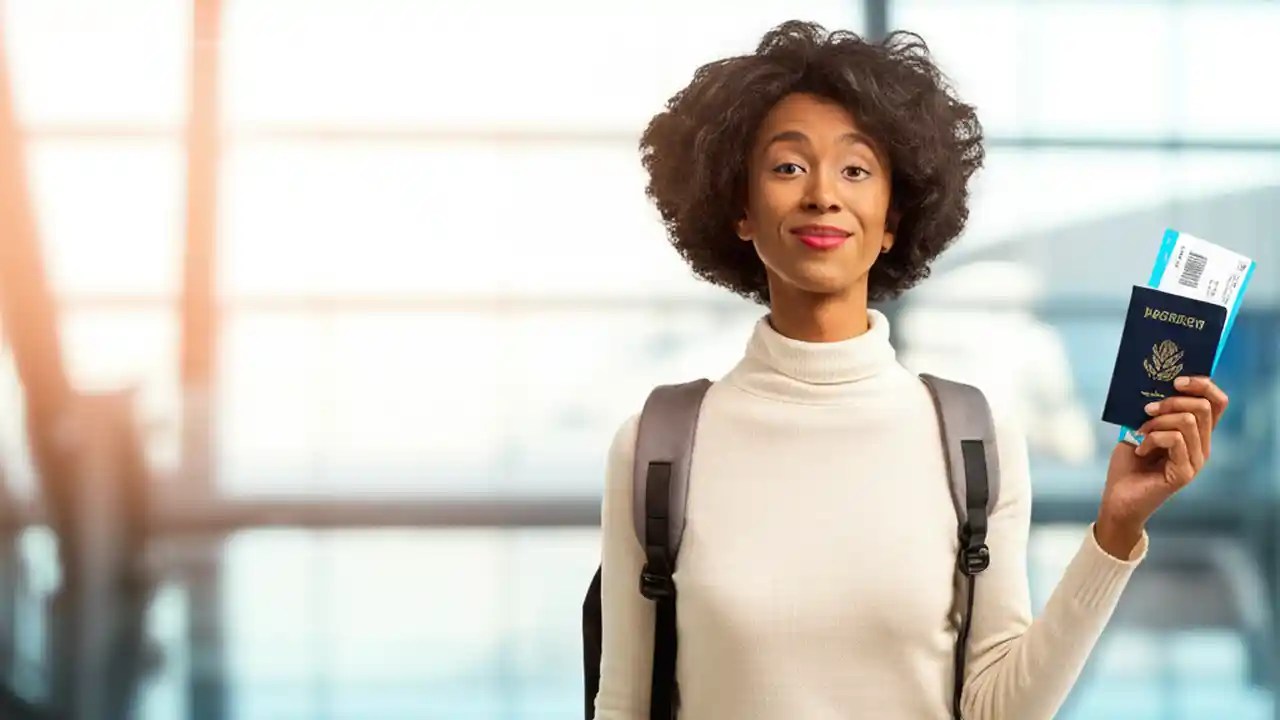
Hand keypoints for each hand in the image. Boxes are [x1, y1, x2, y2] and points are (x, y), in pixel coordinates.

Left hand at [1097, 376, 1229, 556]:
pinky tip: (1139, 449)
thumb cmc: (1128, 465)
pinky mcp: (1184, 473)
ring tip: (1139, 433)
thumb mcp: (1139, 429)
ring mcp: (1195, 461)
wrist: (1117, 498)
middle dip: (1171, 401)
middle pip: (1203, 407)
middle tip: (1146, 410)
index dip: (1203, 386)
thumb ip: (1153, 411)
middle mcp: (1201, 447)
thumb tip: (1156, 384)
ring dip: (1157, 421)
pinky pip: (1174, 439)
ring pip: (1188, 421)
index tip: (1176, 380)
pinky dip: (1151, 438)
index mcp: (1195, 435)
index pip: (1216, 404)